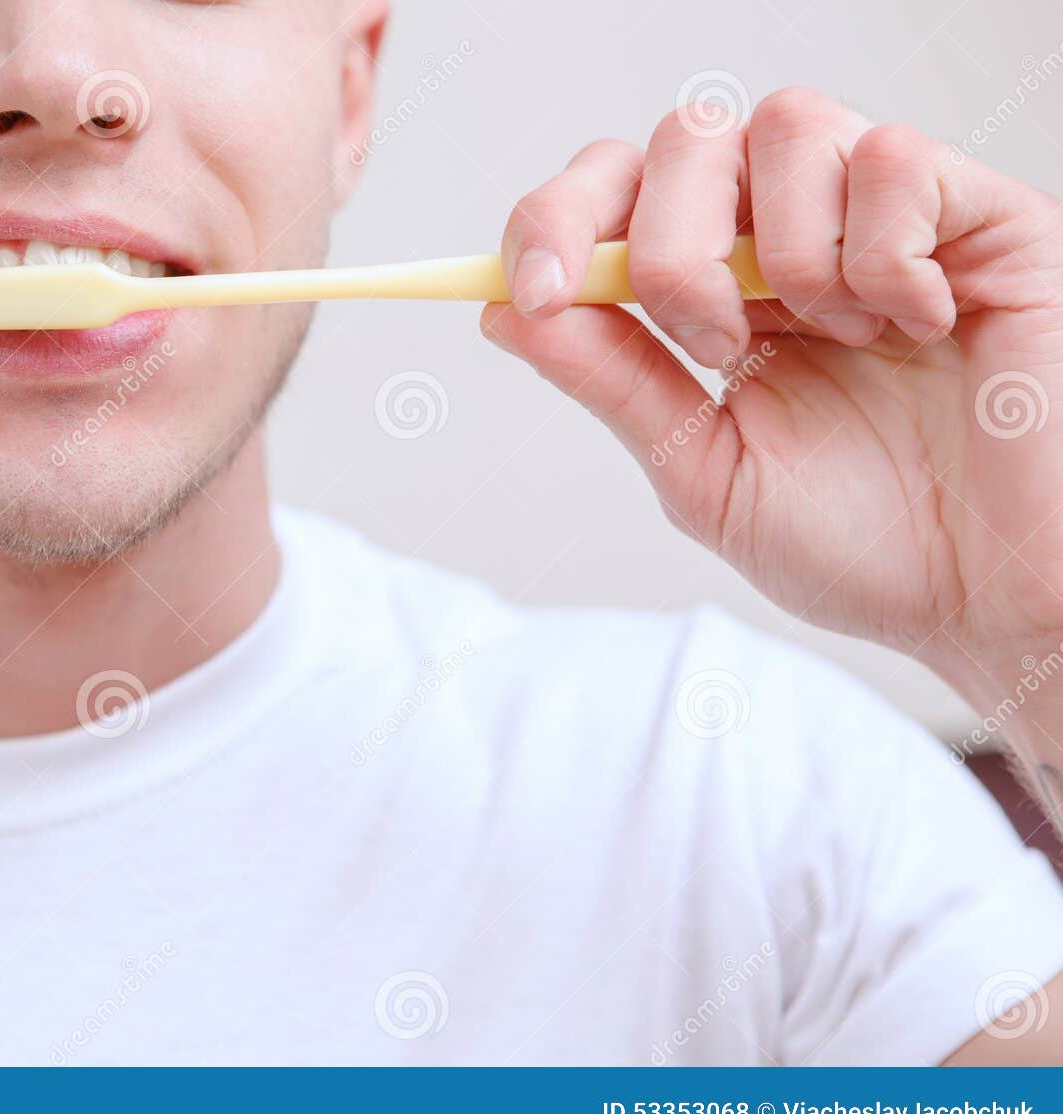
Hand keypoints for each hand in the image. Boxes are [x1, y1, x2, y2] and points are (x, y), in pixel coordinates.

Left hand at [483, 87, 1062, 758]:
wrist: (994, 597)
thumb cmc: (872, 546)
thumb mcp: (705, 471)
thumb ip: (614, 383)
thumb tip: (509, 312)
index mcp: (720, 294)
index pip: (616, 196)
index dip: (555, 219)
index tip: (536, 290)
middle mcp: (791, 240)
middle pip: (685, 137)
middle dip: (668, 244)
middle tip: (714, 345)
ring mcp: (882, 219)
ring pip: (784, 125)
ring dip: (783, 252)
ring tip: (837, 340)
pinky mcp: (977, 213)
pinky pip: (891, 157)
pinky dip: (880, 251)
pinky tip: (916, 324)